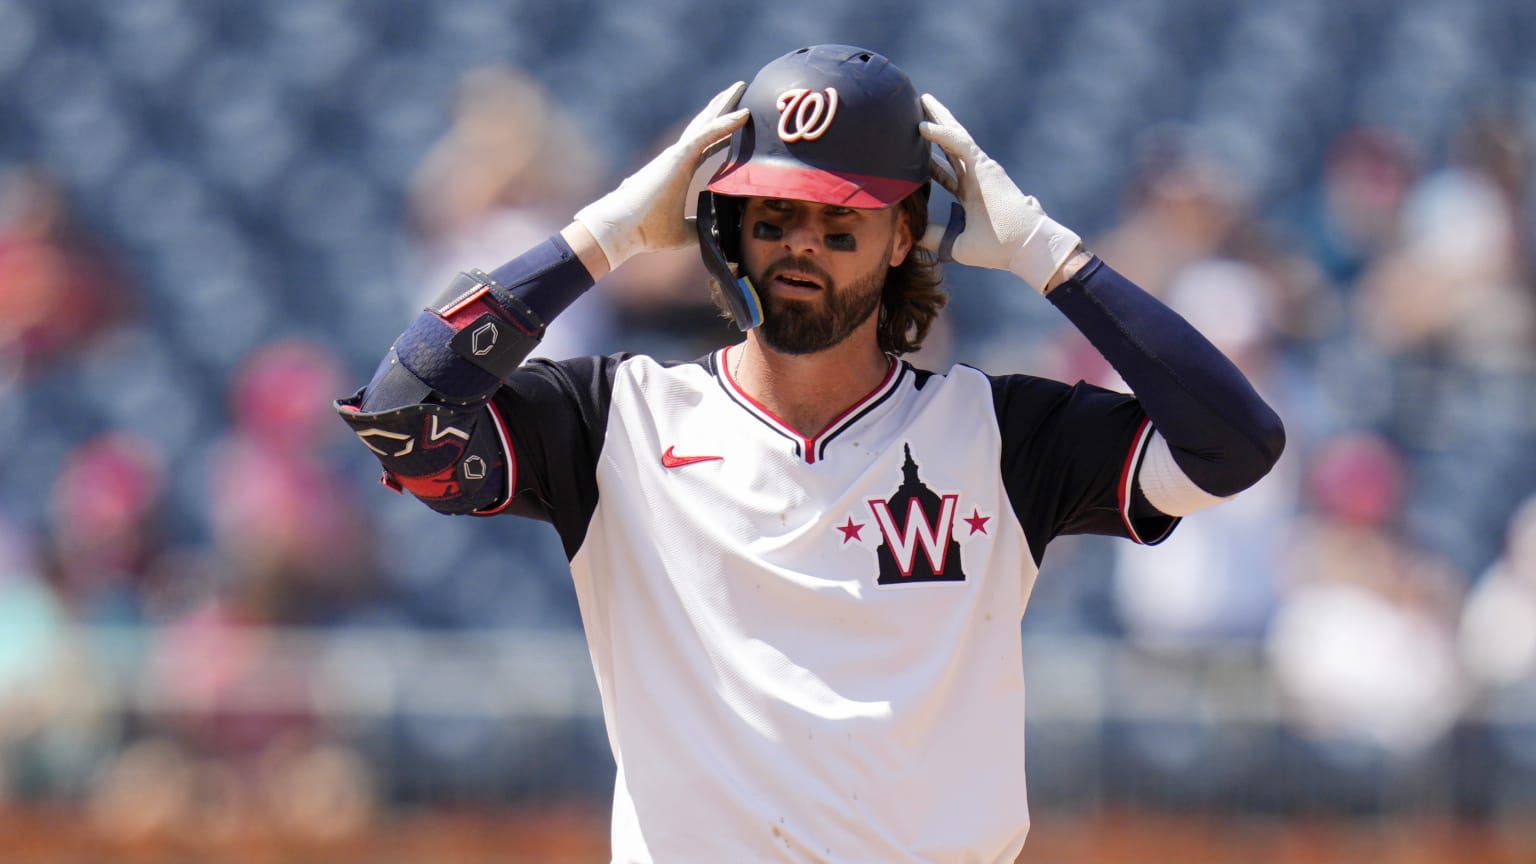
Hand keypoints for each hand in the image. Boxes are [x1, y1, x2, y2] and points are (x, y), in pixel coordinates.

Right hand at [574, 82, 748, 270]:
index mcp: (679, 170)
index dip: (723, 134)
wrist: (623, 228)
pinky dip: (725, 124)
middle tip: (740, 92)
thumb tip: (718, 232)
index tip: (739, 123)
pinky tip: (743, 114)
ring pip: (706, 123)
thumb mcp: (683, 231)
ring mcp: (678, 154)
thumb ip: (700, 226)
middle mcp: (678, 157)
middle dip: (722, 109)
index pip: (706, 146)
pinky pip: (707, 135)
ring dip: (724, 106)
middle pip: (706, 126)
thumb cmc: (645, 231)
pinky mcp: (678, 156)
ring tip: (740, 88)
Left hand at [918, 94, 1081, 292]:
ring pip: (954, 136)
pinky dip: (941, 133)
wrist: (1020, 246)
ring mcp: (980, 169)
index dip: (930, 163)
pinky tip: (923, 125)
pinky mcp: (983, 166)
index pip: (945, 172)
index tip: (910, 154)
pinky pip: (959, 143)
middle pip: (950, 146)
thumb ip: (933, 234)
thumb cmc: (995, 249)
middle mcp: (974, 177)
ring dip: (938, 117)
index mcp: (970, 194)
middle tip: (917, 110)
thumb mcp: (954, 242)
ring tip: (922, 100)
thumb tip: (909, 233)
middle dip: (936, 127)